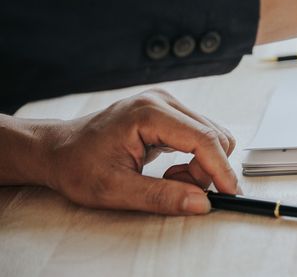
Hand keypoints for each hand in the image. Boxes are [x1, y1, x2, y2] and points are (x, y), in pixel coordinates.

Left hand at [32, 89, 238, 214]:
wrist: (57, 150)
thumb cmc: (78, 166)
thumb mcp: (115, 190)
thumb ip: (161, 197)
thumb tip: (201, 203)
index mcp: (148, 113)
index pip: (202, 138)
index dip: (221, 167)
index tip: (231, 192)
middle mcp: (162, 101)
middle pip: (213, 135)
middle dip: (206, 169)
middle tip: (177, 189)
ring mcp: (167, 104)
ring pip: (211, 135)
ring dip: (200, 165)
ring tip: (169, 179)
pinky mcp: (169, 112)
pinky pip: (200, 135)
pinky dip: (194, 159)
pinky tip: (171, 170)